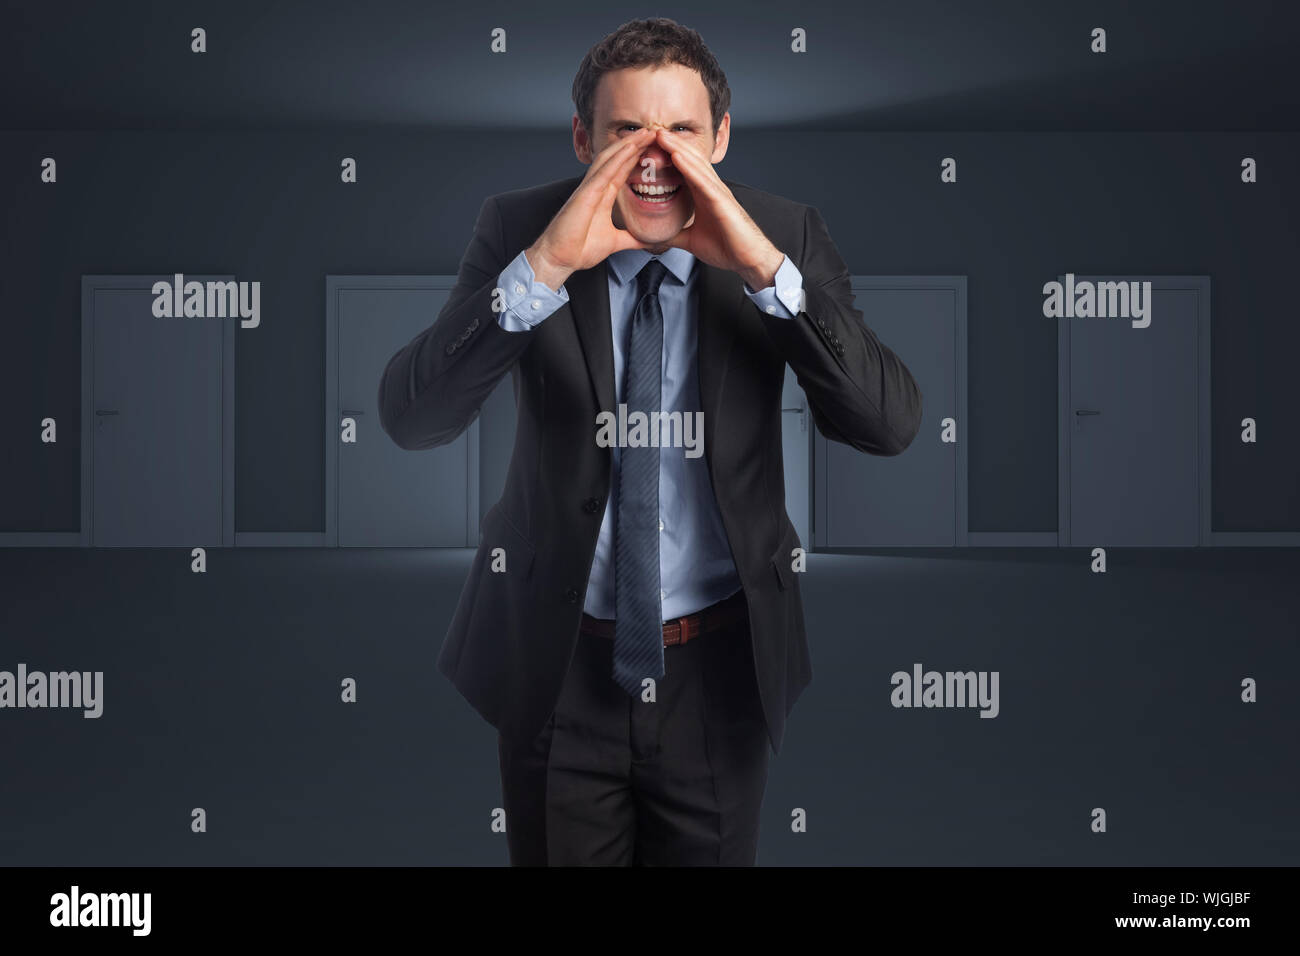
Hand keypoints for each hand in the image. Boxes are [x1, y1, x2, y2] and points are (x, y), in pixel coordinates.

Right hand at [526, 129, 655, 288]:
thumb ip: (631, 238)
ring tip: (645, 133)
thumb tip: (649, 240)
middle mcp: (595, 188)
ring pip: (610, 159)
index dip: (636, 157)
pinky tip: (630, 148)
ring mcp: (589, 189)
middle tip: (653, 131)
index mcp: (602, 196)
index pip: (622, 170)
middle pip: (617, 159)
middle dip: (634, 144)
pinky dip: (618, 158)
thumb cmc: (579, 249)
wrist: (561, 259)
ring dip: (628, 144)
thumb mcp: (615, 242)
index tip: (653, 147)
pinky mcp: (585, 194)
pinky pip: (604, 172)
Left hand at [653, 128, 784, 289]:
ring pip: (695, 165)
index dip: (668, 157)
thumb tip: (656, 240)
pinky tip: (677, 156)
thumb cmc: (727, 247)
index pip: (683, 171)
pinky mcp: (722, 202)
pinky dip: (689, 167)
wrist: (749, 260)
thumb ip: (675, 236)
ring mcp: (718, 193)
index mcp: (703, 196)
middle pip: (689, 161)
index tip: (649, 147)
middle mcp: (711, 189)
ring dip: (678, 148)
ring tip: (660, 135)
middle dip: (671, 145)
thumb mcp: (691, 241)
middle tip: (652, 130)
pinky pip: (703, 181)